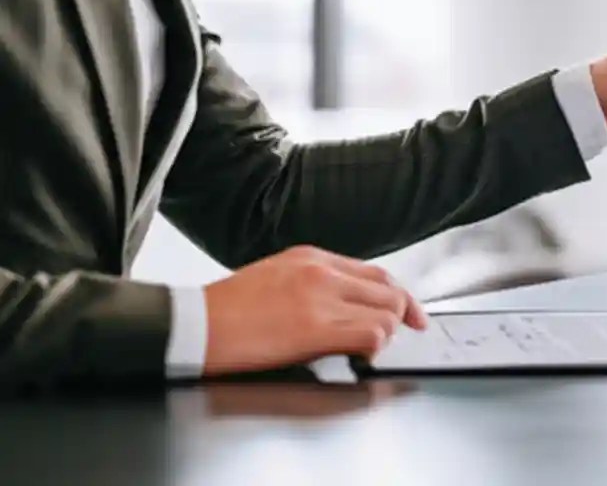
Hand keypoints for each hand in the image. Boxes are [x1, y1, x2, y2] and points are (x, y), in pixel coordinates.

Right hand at [203, 245, 427, 375]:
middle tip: (409, 332)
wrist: (193, 324)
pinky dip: (375, 347)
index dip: (399, 295)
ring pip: (387, 311)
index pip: (375, 272)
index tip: (408, 312)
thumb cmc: (226, 308)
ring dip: (388, 332)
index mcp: (311, 257)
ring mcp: (320, 297)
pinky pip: (371, 333)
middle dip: (404, 314)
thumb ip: (313, 282)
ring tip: (373, 347)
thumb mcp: (275, 275)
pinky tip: (362, 355)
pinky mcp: (315, 327)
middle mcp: (322, 271)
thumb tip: (343, 302)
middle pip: (389, 289)